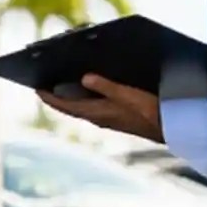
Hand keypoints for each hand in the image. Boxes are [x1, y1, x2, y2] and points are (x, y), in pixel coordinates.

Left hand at [36, 74, 163, 142]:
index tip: (36, 89)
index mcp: (98, 113)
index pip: (66, 106)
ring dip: (70, 98)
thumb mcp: (128, 95)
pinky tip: (87, 91)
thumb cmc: (150, 112)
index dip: (50, 98)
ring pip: (82, 108)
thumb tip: (84, 78)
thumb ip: (106, 86)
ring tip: (60, 86)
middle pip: (71, 108)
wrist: (169, 128)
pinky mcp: (117, 118)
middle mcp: (99, 118)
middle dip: (57, 97)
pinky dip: (85, 99)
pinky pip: (93, 108)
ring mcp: (108, 119)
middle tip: (44, 85)